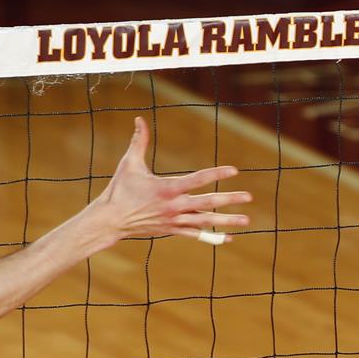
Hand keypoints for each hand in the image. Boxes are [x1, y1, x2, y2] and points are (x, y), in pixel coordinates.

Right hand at [92, 116, 252, 246]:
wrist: (110, 220)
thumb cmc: (120, 190)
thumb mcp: (129, 164)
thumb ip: (139, 141)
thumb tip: (139, 119)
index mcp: (166, 188)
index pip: (197, 180)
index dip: (216, 174)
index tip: (234, 171)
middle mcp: (173, 206)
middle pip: (206, 202)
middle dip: (229, 200)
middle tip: (248, 197)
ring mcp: (174, 220)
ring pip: (205, 221)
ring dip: (226, 221)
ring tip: (246, 220)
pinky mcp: (172, 230)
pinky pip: (196, 235)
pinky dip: (213, 237)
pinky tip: (230, 238)